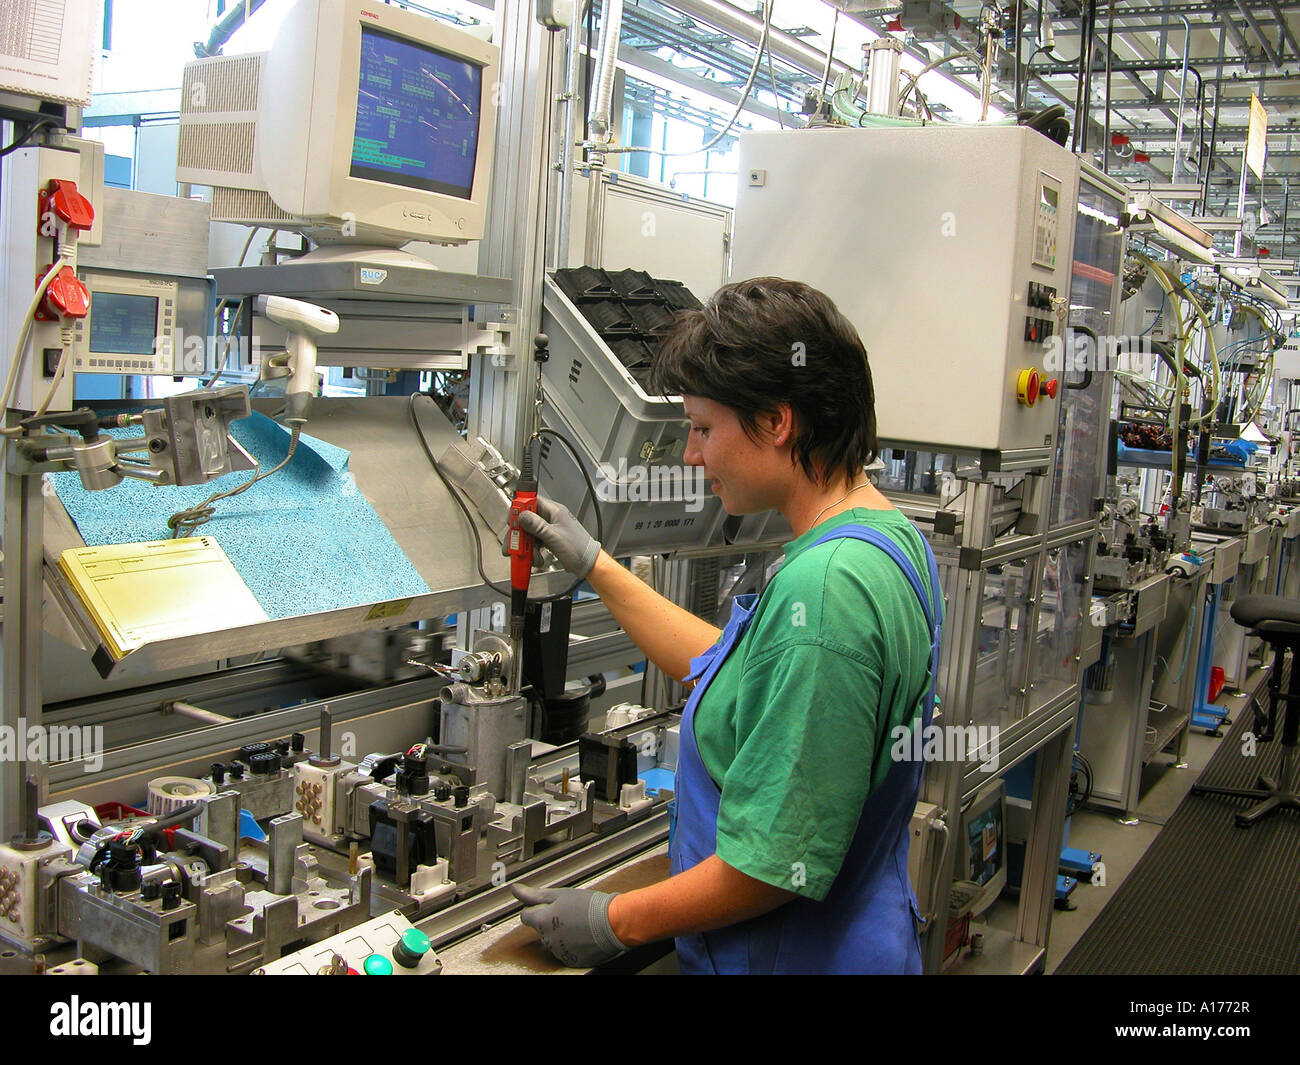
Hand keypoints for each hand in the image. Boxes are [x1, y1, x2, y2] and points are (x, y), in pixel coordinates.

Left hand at [511, 884, 627, 966]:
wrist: (614, 923)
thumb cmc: (590, 906)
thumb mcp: (561, 894)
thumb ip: (534, 894)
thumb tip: (516, 890)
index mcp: (542, 921)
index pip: (525, 916)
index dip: (535, 909)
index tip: (547, 906)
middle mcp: (547, 939)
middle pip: (540, 929)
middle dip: (549, 921)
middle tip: (567, 912)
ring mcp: (559, 952)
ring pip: (552, 940)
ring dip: (560, 933)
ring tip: (577, 923)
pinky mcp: (570, 961)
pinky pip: (564, 952)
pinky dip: (570, 944)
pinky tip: (581, 935)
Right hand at [514, 496, 599, 579]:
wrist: (587, 564)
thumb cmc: (578, 549)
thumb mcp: (554, 536)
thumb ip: (537, 525)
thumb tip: (522, 516)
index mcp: (554, 511)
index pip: (532, 501)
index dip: (519, 508)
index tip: (512, 518)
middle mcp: (551, 518)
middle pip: (527, 519)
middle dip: (519, 532)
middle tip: (515, 542)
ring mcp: (549, 529)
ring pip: (529, 533)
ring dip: (526, 545)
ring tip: (528, 555)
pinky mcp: (548, 540)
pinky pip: (534, 542)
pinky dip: (532, 551)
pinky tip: (535, 558)